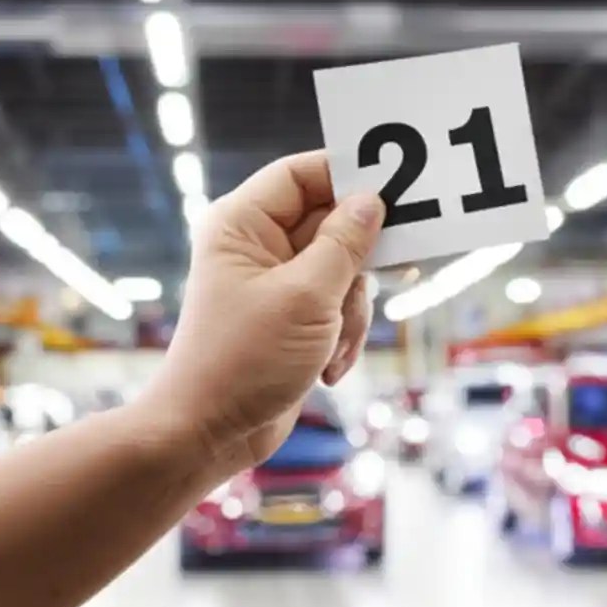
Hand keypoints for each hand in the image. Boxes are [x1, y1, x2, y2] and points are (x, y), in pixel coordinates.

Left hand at [144, 151, 384, 475]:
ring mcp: (277, 282)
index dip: (348, 176)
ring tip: (331, 345)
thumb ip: (345, 243)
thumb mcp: (307, 296)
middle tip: (393, 271)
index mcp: (243, 224)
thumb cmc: (244, 361)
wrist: (211, 433)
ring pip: (344, 270)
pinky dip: (343, 334)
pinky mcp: (292, 316)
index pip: (302, 173)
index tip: (395, 191)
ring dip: (351, 310)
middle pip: (333, 223)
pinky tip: (327, 367)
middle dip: (357, 264)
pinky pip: (338, 306)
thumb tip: (373, 202)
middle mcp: (258, 245)